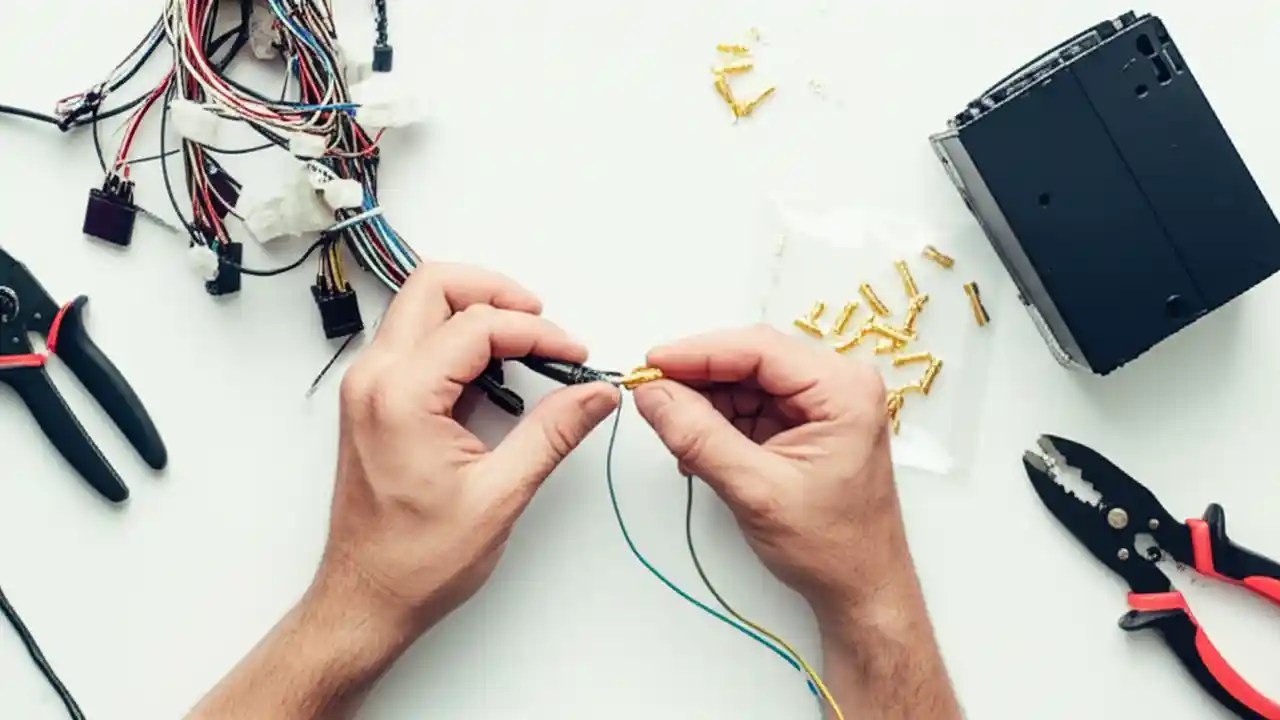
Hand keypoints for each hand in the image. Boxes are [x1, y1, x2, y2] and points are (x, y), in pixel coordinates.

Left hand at [317, 263, 619, 635]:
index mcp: (400, 396)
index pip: (478, 325)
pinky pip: (414, 342)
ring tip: (525, 342)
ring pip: (420, 307)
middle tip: (543, 320)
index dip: (537, 332)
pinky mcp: (373, 401)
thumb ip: (553, 432)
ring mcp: (367, 387)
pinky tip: (494, 371)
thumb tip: (594, 394)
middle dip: (496, 291)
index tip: (574, 355)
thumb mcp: (501, 494)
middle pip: (434, 286)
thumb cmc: (415, 560)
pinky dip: (457, 339)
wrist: (365, 598)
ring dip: (475, 310)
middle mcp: (373, 379)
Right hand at [632, 325, 907, 622]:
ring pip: (746, 381)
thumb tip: (651, 395)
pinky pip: (752, 405)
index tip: (650, 362)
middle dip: (698, 376)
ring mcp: (822, 403)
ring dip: (705, 401)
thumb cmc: (830, 546)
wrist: (861, 588)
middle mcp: (838, 385)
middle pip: (751, 359)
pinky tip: (694, 444)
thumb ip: (700, 437)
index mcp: (843, 390)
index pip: (759, 349)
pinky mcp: (805, 424)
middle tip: (649, 392)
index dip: (699, 352)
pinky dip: (718, 420)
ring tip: (671, 429)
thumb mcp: (756, 490)